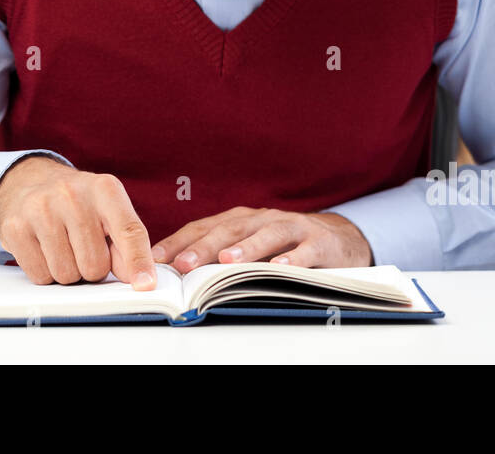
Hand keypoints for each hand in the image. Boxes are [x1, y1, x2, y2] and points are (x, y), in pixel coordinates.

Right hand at [0, 156, 157, 289]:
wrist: (29, 183)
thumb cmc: (77, 204)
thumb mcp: (108, 212)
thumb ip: (126, 243)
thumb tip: (137, 279)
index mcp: (104, 189)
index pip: (129, 231)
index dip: (138, 262)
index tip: (144, 285)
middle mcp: (72, 195)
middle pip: (95, 265)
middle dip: (92, 268)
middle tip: (82, 248)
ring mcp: (41, 210)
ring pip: (67, 275)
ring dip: (68, 272)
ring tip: (63, 247)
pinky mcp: (15, 228)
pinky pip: (41, 276)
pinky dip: (46, 272)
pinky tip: (44, 249)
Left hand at [150, 207, 372, 272]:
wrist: (338, 239)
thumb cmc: (284, 247)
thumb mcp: (251, 248)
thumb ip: (221, 257)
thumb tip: (178, 275)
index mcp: (241, 220)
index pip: (204, 227)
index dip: (180, 241)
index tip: (156, 259)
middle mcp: (263, 219)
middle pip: (231, 229)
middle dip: (205, 246)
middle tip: (184, 264)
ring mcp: (293, 227)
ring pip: (267, 234)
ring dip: (246, 247)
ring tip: (226, 261)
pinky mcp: (320, 242)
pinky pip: (305, 249)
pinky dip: (293, 258)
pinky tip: (280, 267)